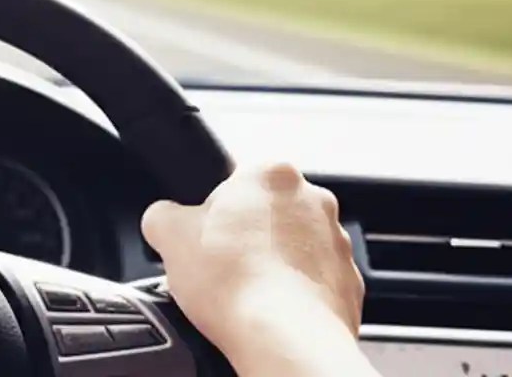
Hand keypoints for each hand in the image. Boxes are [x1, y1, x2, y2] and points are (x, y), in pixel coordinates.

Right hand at [141, 163, 373, 376]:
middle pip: (266, 212)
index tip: (204, 238)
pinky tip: (269, 309)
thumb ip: (162, 213)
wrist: (283, 338)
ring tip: (244, 292)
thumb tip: (163, 218)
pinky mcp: (349, 282)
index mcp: (270, 173)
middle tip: (220, 265)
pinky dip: (293, 293)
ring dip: (271, 263)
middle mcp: (313, 200)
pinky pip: (313, 282)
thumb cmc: (233, 281)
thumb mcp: (168, 233)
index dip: (213, 212)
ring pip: (292, 246)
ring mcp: (336, 242)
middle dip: (245, 236)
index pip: (233, 181)